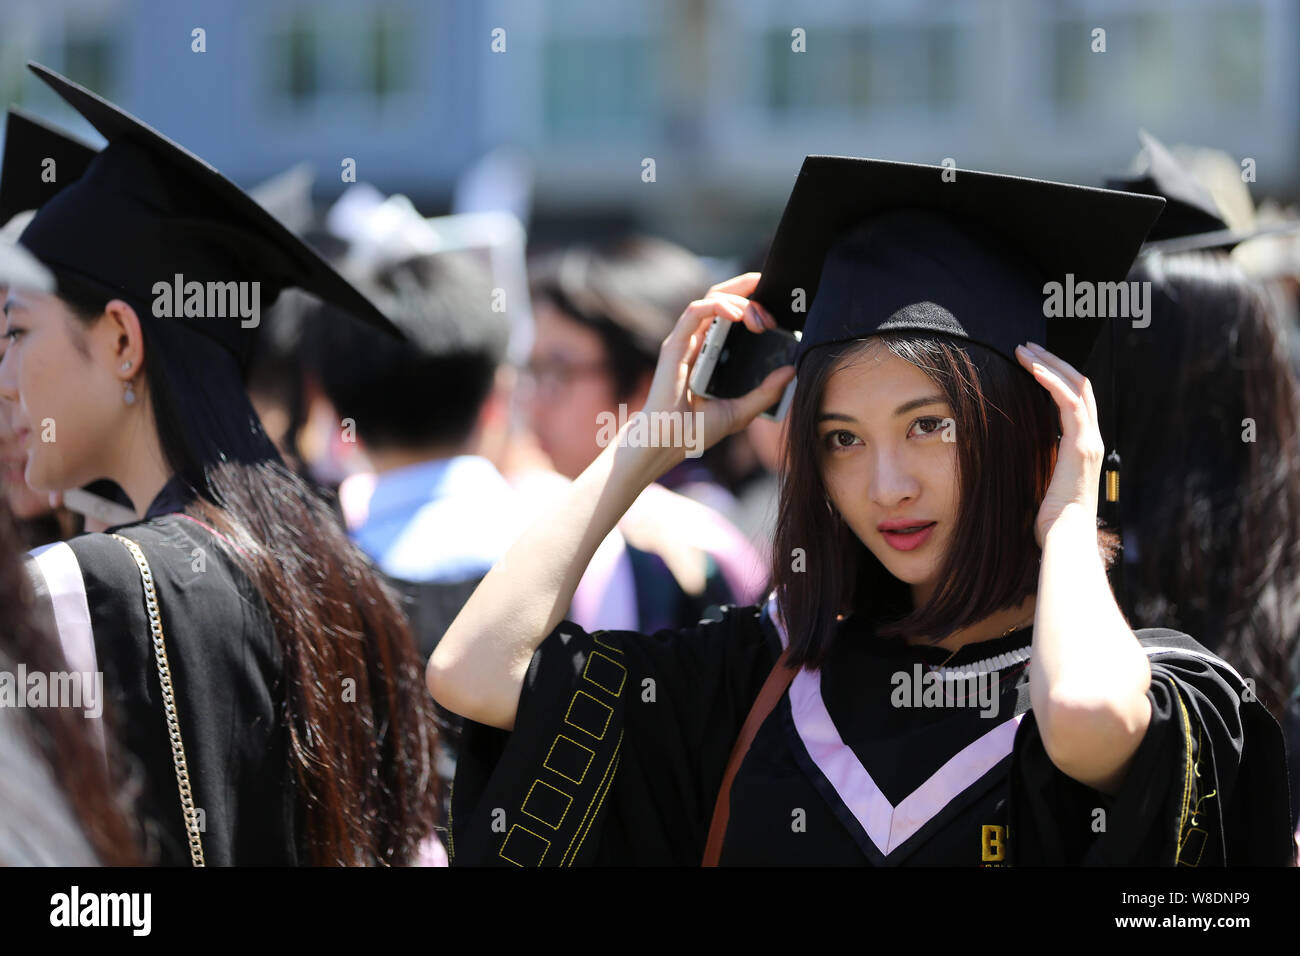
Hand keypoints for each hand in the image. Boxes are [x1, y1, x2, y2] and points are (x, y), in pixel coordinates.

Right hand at [638, 272, 795, 467]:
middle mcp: (700, 342)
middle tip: (773, 308)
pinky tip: (736, 313)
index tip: (779, 302)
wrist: (670, 444)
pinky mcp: (674, 345)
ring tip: (759, 316)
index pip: (734, 314)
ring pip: (712, 299)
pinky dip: (716, 306)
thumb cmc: (696, 430)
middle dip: (750, 294)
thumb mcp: (741, 412)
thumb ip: (766, 393)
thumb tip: (791, 372)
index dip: (754, 300)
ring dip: (739, 300)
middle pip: (725, 299)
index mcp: (715, 353)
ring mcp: (686, 341)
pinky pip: (694, 313)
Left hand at [1015, 341, 1103, 548]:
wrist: (1064, 539)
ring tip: (1024, 350)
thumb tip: (1017, 454)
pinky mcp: (1081, 446)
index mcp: (1082, 448)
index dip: (1055, 378)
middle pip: (1080, 386)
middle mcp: (1091, 440)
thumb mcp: (1040, 483)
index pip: (1075, 400)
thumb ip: (1037, 464)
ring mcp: (1089, 441)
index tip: (1031, 364)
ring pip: (1076, 387)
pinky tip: (1033, 369)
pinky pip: (1069, 402)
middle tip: (1027, 347)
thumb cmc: (1048, 521)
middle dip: (1053, 362)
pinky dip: (1051, 381)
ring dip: (1049, 364)